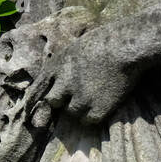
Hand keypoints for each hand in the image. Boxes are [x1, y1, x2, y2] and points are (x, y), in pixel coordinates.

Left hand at [24, 23, 139, 126]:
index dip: (36, 97)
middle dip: (62, 99)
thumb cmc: (104, 40)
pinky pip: (88, 121)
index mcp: (57, 66)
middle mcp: (64, 84)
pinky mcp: (97, 108)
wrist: (124, 48)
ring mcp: (80, 98)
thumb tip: (59, 77)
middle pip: (53, 102)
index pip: (38, 87)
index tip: (39, 105)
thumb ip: (63, 63)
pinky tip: (102, 105)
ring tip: (92, 97)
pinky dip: (93, 115)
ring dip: (79, 108)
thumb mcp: (75, 46)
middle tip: (75, 94)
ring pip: (71, 112)